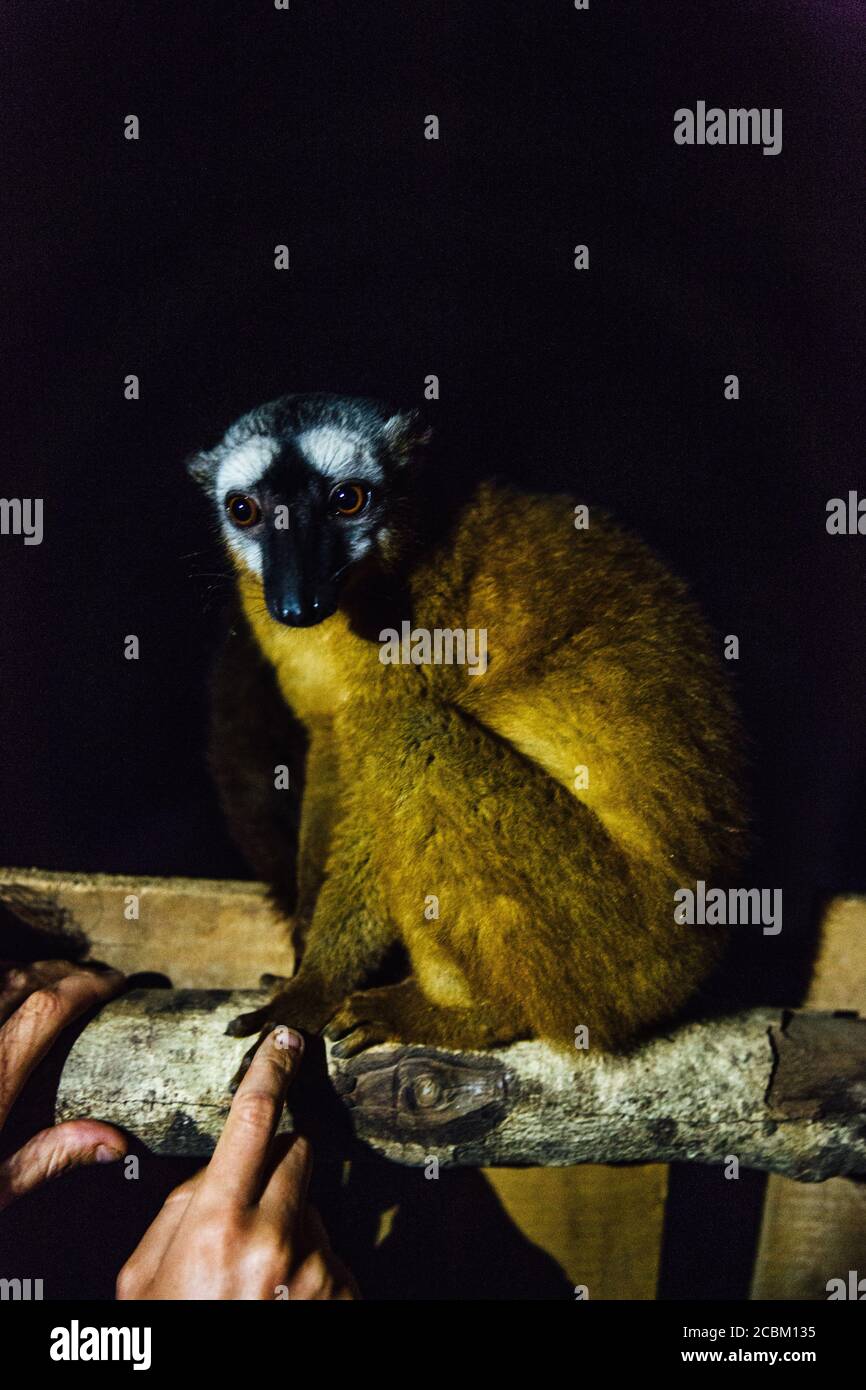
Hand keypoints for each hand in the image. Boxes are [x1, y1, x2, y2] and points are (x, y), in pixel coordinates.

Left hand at [0, 959, 127, 1209]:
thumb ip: (46, 1158)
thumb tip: (111, 1142)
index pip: (47, 1009)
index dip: (86, 985)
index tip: (112, 983)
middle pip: (16, 980)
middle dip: (57, 971)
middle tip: (83, 977)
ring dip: (14, 972)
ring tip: (37, 980)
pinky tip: (0, 993)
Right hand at [117, 1026, 357, 1299]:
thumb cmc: (169, 1333)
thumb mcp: (144, 1273)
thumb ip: (183, 1205)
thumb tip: (221, 1166)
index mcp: (219, 1222)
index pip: (255, 1117)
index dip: (273, 1068)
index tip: (289, 1038)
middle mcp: (277, 1237)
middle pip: (298, 1152)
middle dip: (278, 1164)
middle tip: (249, 1209)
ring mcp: (319, 1268)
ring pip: (314, 1206)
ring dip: (292, 1226)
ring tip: (255, 1280)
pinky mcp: (347, 1293)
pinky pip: (332, 1253)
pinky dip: (310, 1266)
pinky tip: (279, 1301)